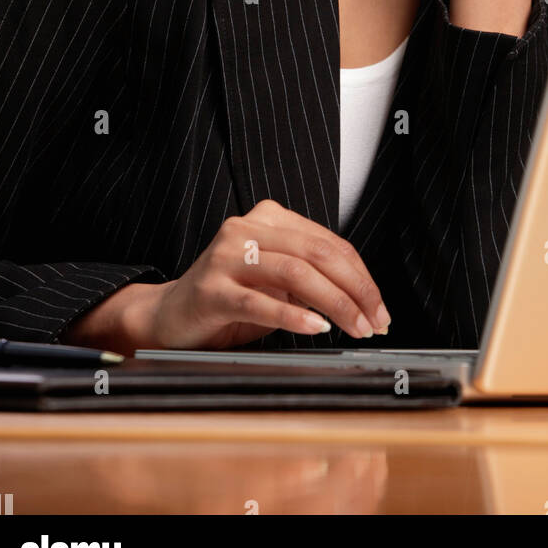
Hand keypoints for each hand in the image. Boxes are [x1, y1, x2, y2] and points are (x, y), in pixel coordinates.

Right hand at [64, 199, 390, 353]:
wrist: (168, 317)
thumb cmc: (229, 302)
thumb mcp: (276, 282)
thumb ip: (311, 278)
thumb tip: (363, 299)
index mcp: (268, 219)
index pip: (329, 243)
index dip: (361, 276)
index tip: (379, 307)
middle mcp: (247, 229)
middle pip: (317, 254)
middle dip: (355, 290)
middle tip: (374, 321)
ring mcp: (226, 257)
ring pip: (294, 273)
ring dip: (333, 304)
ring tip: (353, 328)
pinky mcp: (211, 289)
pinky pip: (259, 301)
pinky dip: (292, 316)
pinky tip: (315, 329)